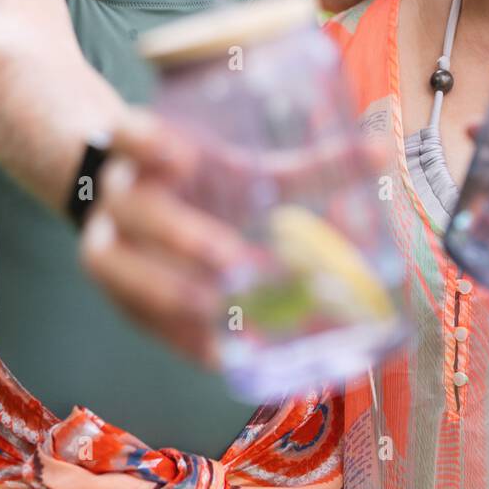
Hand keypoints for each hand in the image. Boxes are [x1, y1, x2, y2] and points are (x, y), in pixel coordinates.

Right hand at [80, 111, 389, 366]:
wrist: (129, 198)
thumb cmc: (204, 179)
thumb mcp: (248, 165)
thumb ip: (311, 164)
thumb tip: (382, 151)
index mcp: (148, 148)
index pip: (131, 133)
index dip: (150, 143)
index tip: (188, 158)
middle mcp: (121, 193)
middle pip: (137, 210)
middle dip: (183, 237)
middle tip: (236, 263)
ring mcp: (107, 242)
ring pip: (119, 268)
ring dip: (170, 293)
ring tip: (221, 313)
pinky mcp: (115, 292)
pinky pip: (137, 316)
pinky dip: (177, 337)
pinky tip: (219, 355)